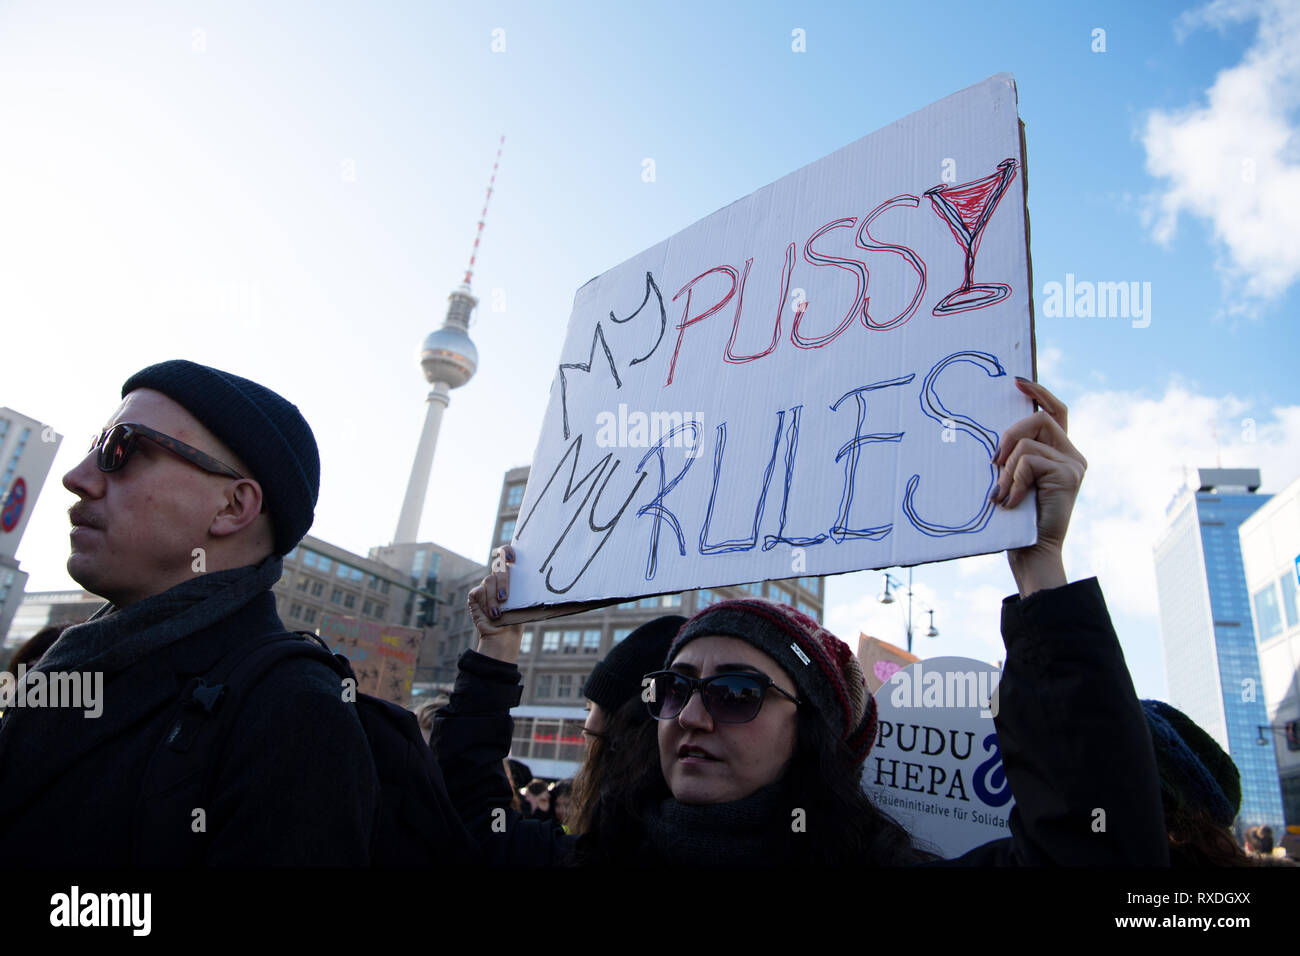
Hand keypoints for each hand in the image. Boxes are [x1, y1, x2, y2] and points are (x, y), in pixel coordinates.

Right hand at [468, 546, 522, 661]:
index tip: (512, 559)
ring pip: (489, 580)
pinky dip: (487, 604)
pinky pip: (479, 592)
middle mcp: (498, 577)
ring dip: (494, 598)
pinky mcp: (475, 594)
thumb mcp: (526, 600)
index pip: (507, 554)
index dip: (507, 552)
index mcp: (513, 574)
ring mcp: (486, 585)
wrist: (505, 634)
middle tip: (505, 596)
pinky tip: (492, 614)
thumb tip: (542, 580)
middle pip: (498, 566)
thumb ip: (527, 588)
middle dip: (503, 581)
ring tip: (499, 613)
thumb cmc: (519, 616)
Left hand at [991, 379, 1085, 597]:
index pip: (1055, 411)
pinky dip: (1013, 480)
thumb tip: (996, 435)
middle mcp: (1072, 456)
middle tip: (994, 461)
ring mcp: (1073, 465)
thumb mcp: (1013, 478)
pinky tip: (1010, 502)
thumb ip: (1015, 456)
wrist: (1031, 552)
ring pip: (1028, 441)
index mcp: (1060, 453)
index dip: (1039, 393)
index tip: (1017, 382)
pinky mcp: (1068, 475)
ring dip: (1006, 468)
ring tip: (1002, 494)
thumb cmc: (1015, 518)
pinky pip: (1028, 460)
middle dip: (1010, 434)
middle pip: (1040, 419)